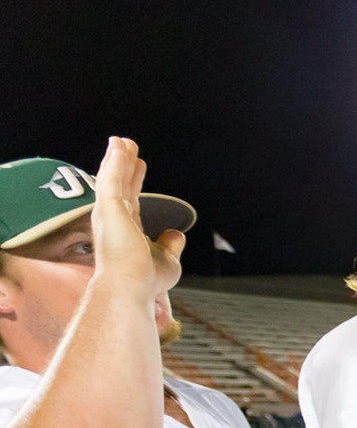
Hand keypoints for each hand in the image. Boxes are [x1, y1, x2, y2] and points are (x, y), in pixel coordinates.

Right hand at [91, 137, 178, 295]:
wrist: (131, 287)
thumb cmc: (146, 280)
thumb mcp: (167, 261)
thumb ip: (170, 245)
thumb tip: (177, 233)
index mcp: (126, 232)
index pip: (131, 200)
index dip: (134, 181)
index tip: (138, 165)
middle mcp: (114, 221)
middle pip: (119, 185)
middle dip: (122, 165)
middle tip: (126, 145)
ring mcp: (109, 213)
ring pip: (112, 178)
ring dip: (117, 158)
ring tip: (122, 140)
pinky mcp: (109, 207)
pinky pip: (112, 179)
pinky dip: (116, 162)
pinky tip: (120, 147)